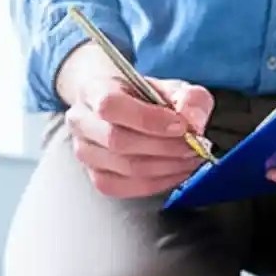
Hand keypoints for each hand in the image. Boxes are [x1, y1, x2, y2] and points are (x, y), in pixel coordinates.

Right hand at [57, 43, 212, 198]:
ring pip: (124, 168)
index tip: (181, 125)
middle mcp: (81, 122)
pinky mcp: (96, 177)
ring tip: (190, 158)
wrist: (121, 108)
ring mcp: (85, 153)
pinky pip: (125, 188)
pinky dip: (157, 183)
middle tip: (193, 145)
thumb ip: (190, 98)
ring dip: (166, 166)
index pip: (111, 106)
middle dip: (164, 146)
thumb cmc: (144, 97)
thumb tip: (193, 122)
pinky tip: (176, 172)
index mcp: (93, 90)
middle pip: (118, 141)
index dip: (147, 119)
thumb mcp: (171, 87)